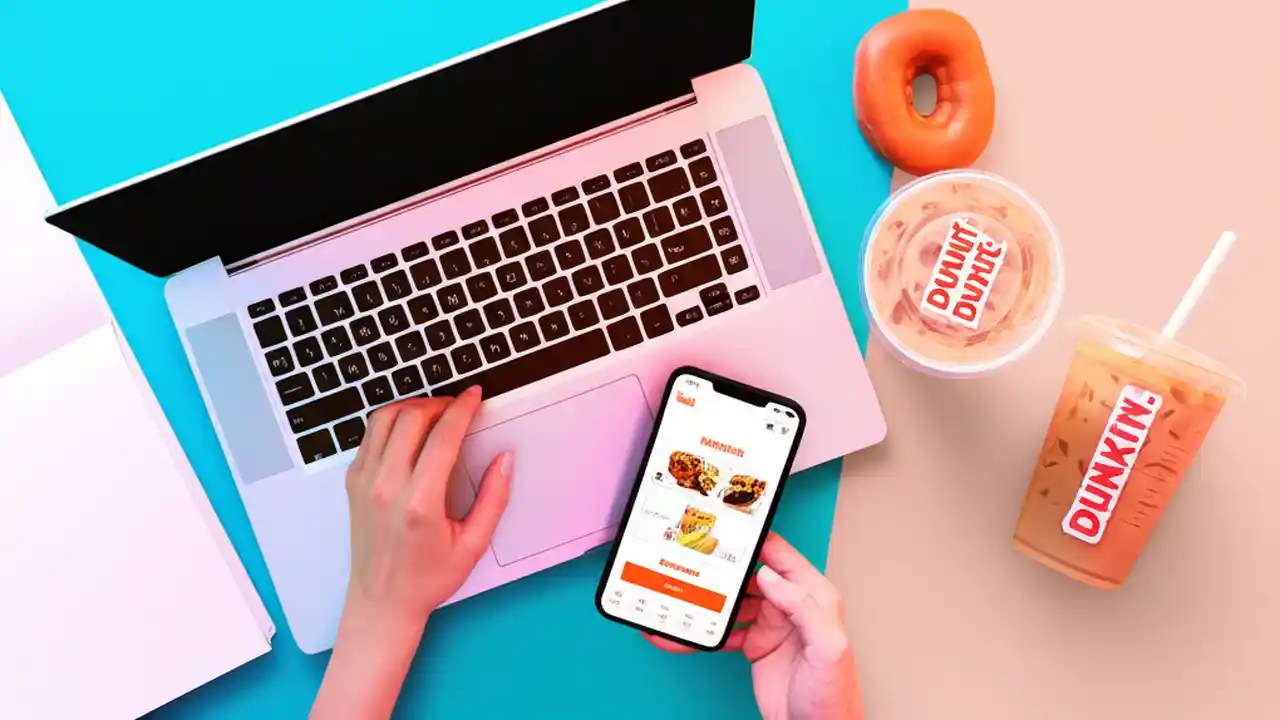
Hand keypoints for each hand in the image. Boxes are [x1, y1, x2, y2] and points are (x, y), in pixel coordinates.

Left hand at [313, 387, 511, 719]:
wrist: (382, 602)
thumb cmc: (427, 578)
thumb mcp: (474, 544)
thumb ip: (494, 498)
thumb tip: (504, 460)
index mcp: (420, 503)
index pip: (443, 435)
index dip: (463, 407)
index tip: (475, 395)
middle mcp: (387, 486)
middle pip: (410, 417)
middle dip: (439, 402)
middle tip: (458, 406)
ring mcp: (364, 482)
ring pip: (384, 418)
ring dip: (412, 407)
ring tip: (434, 413)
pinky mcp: (353, 482)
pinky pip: (371, 436)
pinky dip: (392, 423)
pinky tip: (411, 432)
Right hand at [645, 533, 862, 719]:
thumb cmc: (835, 696)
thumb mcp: (828, 647)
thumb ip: (802, 607)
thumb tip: (770, 575)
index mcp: (812, 596)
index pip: (780, 555)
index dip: (754, 539)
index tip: (727, 529)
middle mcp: (790, 605)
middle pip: (748, 575)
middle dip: (720, 570)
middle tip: (692, 561)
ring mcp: (770, 625)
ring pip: (731, 603)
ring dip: (705, 602)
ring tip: (680, 597)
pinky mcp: (755, 645)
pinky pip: (724, 632)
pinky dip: (702, 633)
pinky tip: (684, 633)